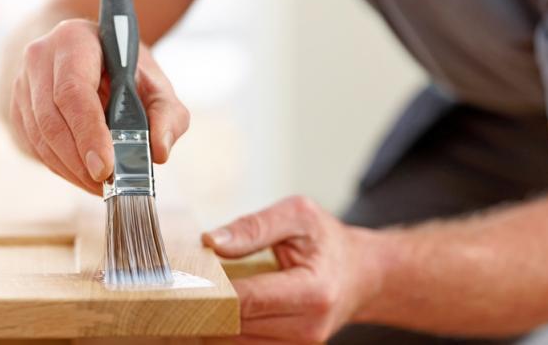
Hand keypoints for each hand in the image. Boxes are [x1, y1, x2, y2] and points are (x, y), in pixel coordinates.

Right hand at [9, 19, 189, 193]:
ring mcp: (22, 83)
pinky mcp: (16, 109)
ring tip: (102, 187)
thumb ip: (168, 115)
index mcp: (74, 40)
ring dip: (71, 170)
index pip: (74, 91)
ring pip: (40, 138)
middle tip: (108, 186)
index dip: (88, 133)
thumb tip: (159, 152)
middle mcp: (40, 58)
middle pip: (52, 119)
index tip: (105, 167)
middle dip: (80, 160)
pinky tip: (86, 177)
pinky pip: (34, 146)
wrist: (89, 55)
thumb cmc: (125, 70)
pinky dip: (62, 168)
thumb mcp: (156, 83)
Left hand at [202, 196, 382, 343]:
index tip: (186, 275)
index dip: (211, 289)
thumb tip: (211, 242)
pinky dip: (226, 326)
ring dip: (213, 317)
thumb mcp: (298, 215)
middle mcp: (308, 329)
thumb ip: (254, 226)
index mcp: (313, 292)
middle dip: (207, 303)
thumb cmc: (328, 241)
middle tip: (188, 280)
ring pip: (233, 341)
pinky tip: (224, 304)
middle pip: (235, 325)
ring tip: (207, 290)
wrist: (361, 274)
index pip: (247, 300)